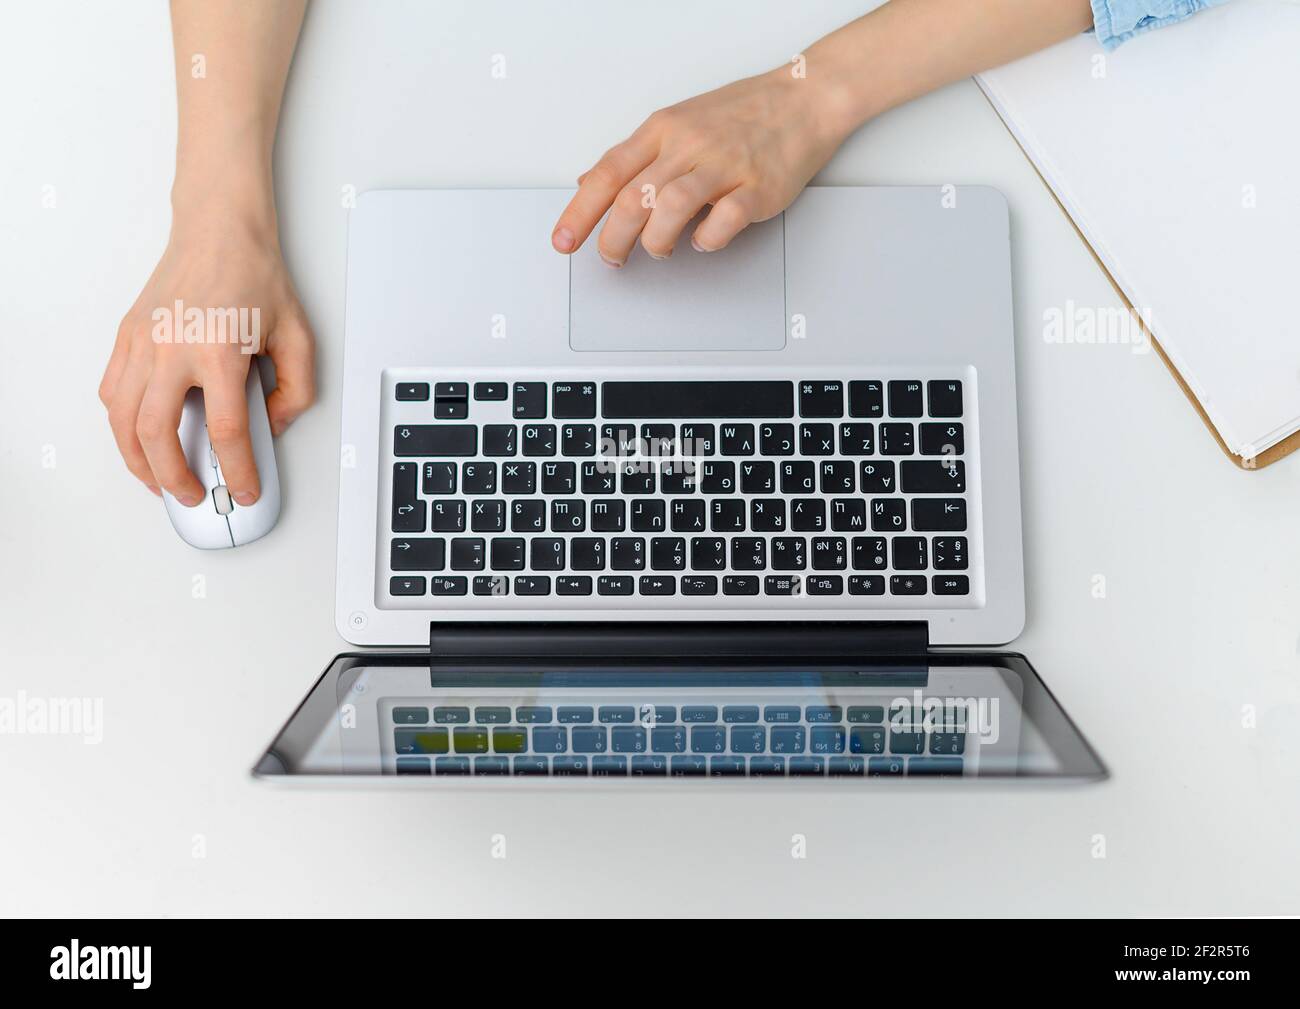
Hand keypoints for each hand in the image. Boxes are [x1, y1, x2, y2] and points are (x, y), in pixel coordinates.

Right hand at [99, 206, 314, 505]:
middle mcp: (173, 348)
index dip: (237, 471)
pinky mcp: (128, 336)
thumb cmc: (255, 275)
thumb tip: (272, 425)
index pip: (226, 431)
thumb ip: (296, 389)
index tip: (245, 489)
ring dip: (138, 460)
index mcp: (220, 350)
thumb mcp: (297, 335)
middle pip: (157, 435)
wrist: (219, 230)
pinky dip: (122, 425)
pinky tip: (140, 439)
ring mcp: (143, 342)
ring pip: (123, 420)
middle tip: (194, 496)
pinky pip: (112, 392)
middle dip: (174, 478)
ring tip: (160, 480)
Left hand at [551, 66, 850, 264]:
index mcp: (663, 130)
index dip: (580, 212)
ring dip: (656, 242)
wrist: (803, 99)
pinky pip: (721, 223)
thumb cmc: (742, 114)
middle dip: (613, 238)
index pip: (608, 173)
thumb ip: (636, 157)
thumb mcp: (677, 123)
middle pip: (633, 198)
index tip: (564, 241)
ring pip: (669, 210)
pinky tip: (703, 240)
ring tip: (660, 249)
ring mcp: (724, 166)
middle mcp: (689, 145)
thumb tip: (591, 183)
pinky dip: (706, 241)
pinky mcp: (756, 188)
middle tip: (612, 258)